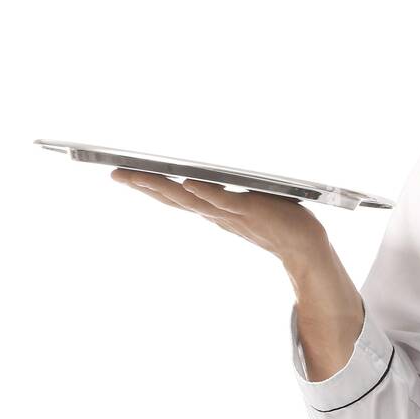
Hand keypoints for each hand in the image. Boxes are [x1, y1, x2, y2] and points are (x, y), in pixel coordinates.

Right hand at [109, 168, 327, 266]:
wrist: (304, 245)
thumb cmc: (276, 222)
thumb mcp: (243, 204)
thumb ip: (225, 194)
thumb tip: (206, 177)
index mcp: (212, 211)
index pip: (174, 198)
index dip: (148, 187)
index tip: (122, 174)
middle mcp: (216, 214)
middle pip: (173, 198)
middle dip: (143, 185)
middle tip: (115, 173)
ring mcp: (231, 213)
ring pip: (191, 199)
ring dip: (165, 187)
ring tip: (140, 175)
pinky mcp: (250, 210)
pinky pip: (224, 201)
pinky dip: (206, 192)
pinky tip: (189, 182)